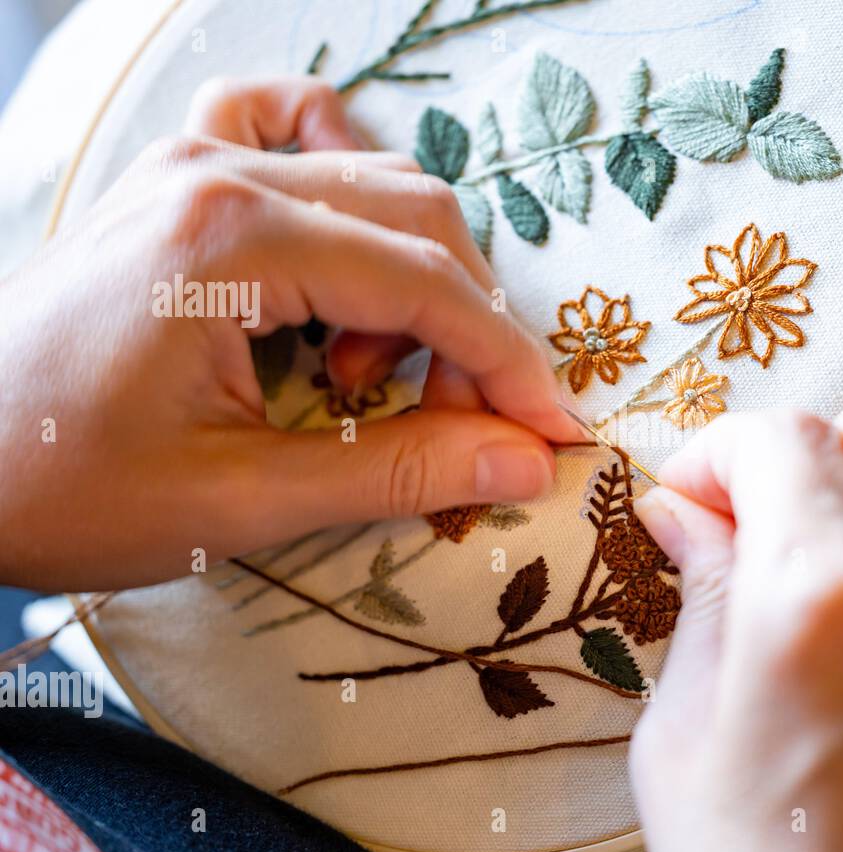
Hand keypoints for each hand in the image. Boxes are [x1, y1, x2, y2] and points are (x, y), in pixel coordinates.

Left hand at [0, 77, 579, 590]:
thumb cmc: (65, 486)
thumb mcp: (242, 501)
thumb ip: (398, 472)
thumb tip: (525, 461)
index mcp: (237, 239)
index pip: (427, 282)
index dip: (506, 362)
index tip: (550, 432)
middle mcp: (224, 174)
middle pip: (418, 219)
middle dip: (470, 328)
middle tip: (464, 424)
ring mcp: (197, 163)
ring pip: (374, 182)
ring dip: (414, 277)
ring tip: (369, 373)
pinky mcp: (181, 180)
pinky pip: (289, 132)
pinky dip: (345, 183)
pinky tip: (340, 252)